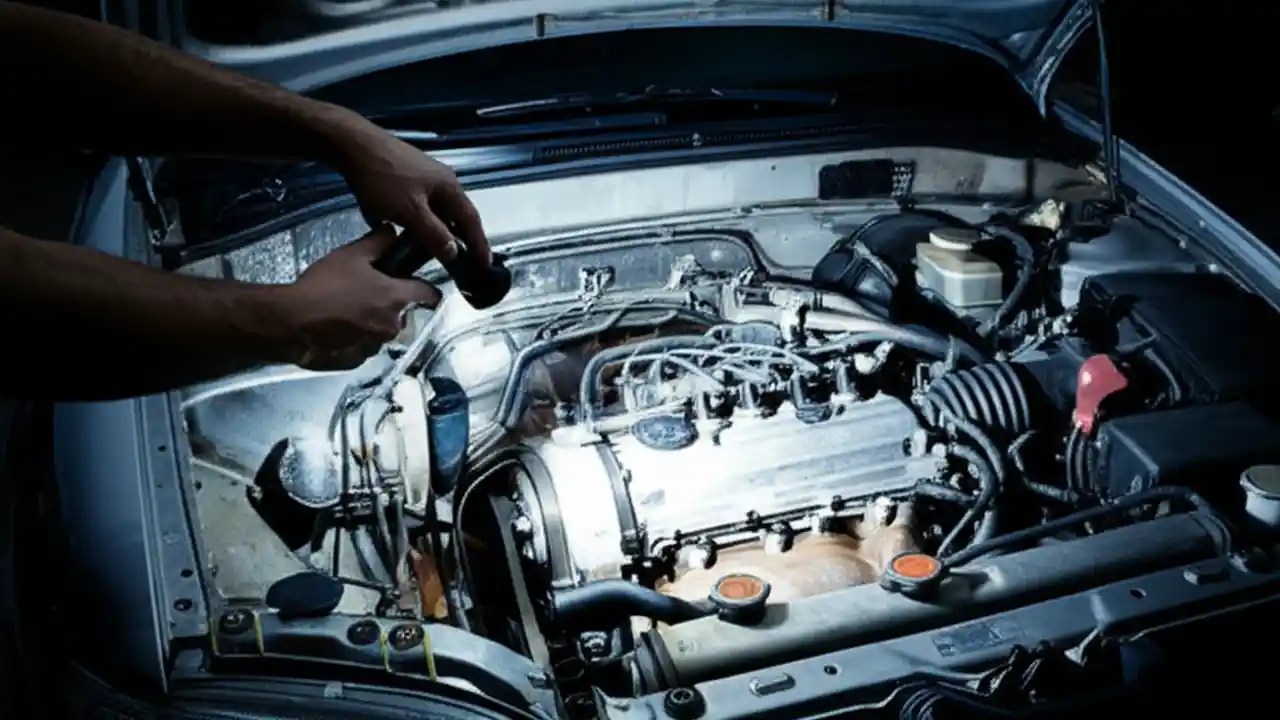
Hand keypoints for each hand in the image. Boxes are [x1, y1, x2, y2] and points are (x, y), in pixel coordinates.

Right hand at [273, 226, 440, 370]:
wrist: (293, 319)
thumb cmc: (324, 285)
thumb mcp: (352, 254)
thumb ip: (378, 242)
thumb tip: (392, 232)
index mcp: (396, 298)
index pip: (430, 295)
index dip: (428, 288)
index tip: (419, 284)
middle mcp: (392, 325)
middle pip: (404, 312)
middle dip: (391, 302)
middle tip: (368, 289)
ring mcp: (376, 344)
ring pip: (384, 328)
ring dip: (374, 319)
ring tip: (349, 306)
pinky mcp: (358, 358)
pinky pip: (366, 344)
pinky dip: (358, 335)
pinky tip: (339, 324)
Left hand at [330, 116, 489, 265]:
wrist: (351, 144)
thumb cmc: (383, 178)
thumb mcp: (411, 212)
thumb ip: (434, 234)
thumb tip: (455, 253)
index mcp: (449, 187)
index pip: (471, 221)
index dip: (479, 245)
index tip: (484, 265)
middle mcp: (441, 180)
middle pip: (456, 215)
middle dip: (460, 238)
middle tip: (463, 262)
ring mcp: (422, 175)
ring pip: (436, 210)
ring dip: (439, 230)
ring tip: (437, 251)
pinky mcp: (404, 175)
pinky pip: (419, 204)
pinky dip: (419, 220)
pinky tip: (407, 231)